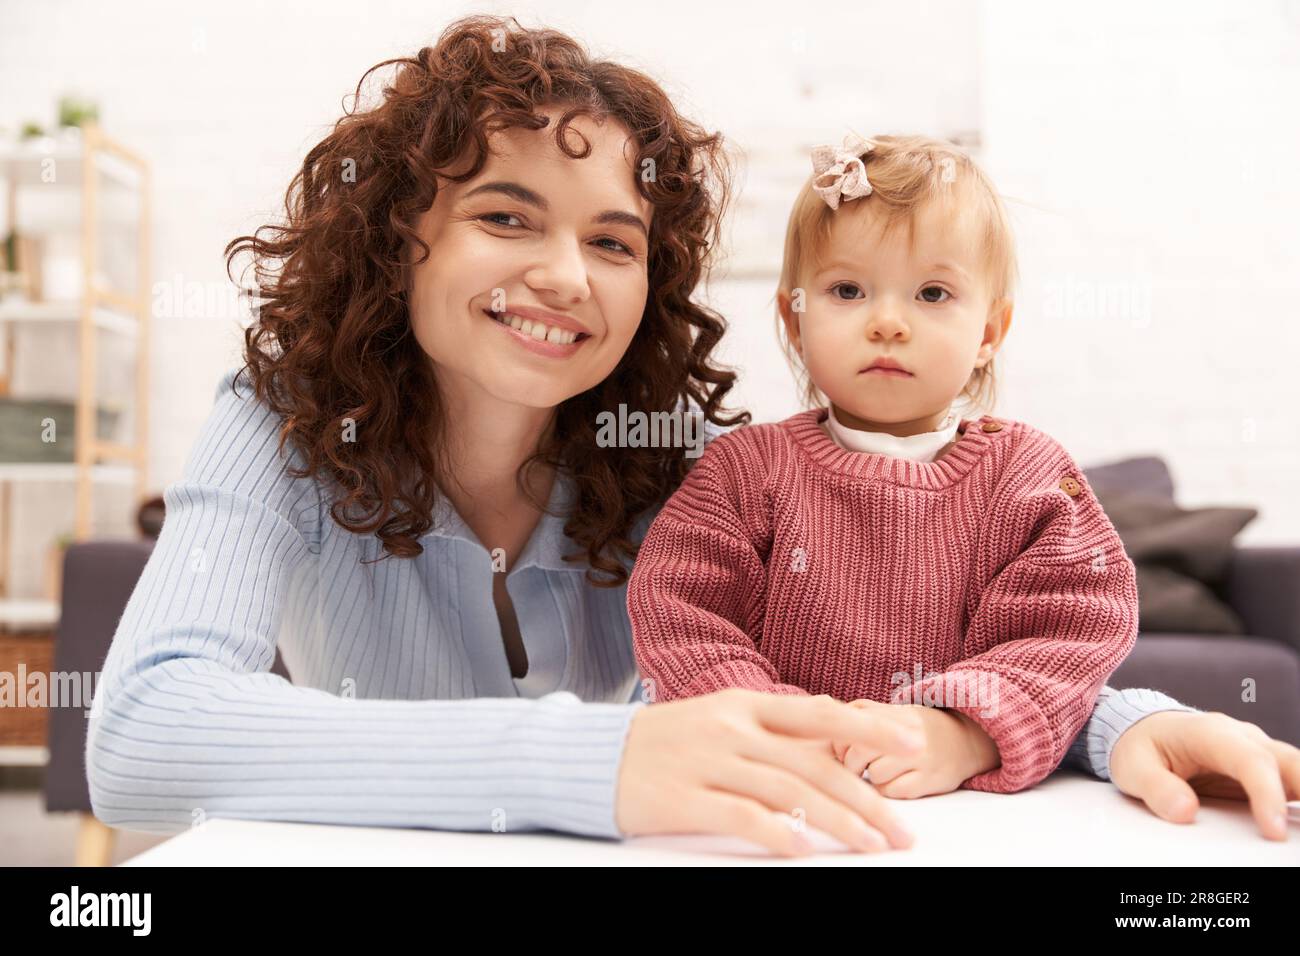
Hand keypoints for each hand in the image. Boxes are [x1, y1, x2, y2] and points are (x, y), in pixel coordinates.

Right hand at [615, 688, 924, 855]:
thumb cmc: (666, 742)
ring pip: (789, 794)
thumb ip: (770, 733)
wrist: (592, 757)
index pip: (819, 714)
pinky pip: (743, 818)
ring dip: (837, 824)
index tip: (913, 743)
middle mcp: (731, 729)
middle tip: (902, 830)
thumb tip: (833, 752)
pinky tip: (804, 851)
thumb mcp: (719, 721)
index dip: (869, 729)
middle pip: (813, 764)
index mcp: (743, 704)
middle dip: (866, 799)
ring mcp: (708, 763)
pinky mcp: (685, 799)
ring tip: (871, 847)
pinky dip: (778, 835)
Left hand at [836, 699, 999, 797]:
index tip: (841, 750)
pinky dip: (888, 791)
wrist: (966, 741)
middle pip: (857, 752)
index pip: (850, 725)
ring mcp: (920, 756)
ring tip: (882, 772)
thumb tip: (826, 734)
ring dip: (872, 778)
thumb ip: (860, 714)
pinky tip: (897, 782)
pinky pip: (893, 792)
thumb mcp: (892, 712)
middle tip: (856, 767)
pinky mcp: (929, 780)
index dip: (838, 741)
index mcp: (893, 713)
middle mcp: (907, 732)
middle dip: (850, 764)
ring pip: (873, 775)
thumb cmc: (917, 729)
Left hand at [1108, 709, 1298, 840]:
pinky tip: (1297, 821)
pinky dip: (1298, 796)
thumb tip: (1185, 811)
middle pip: (1285, 760)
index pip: (1249, 760)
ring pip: (1293, 768)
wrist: (1144, 729)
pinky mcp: (1260, 766)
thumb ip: (1157, 788)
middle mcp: (1240, 737)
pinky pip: (1289, 779)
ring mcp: (1254, 749)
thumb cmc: (1141, 745)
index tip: (1272, 830)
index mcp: (1209, 733)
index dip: (1266, 794)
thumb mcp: (1132, 767)